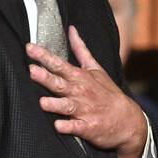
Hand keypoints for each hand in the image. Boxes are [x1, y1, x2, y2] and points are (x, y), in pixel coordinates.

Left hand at [27, 26, 146, 157]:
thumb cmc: (107, 93)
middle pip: (60, 83)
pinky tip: (59, 126)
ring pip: (67, 106)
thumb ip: (81, 50)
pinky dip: (68, 127)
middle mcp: (80, 93)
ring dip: (55, 104)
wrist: (128, 120)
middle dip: (46, 77)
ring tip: (42, 102)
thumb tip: (71, 29)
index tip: (29, 48)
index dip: (44, 56)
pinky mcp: (88, 128)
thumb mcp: (96, 69)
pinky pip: (76, 128)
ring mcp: (84, 111)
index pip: (59, 64)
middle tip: (31, 70)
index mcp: (80, 77)